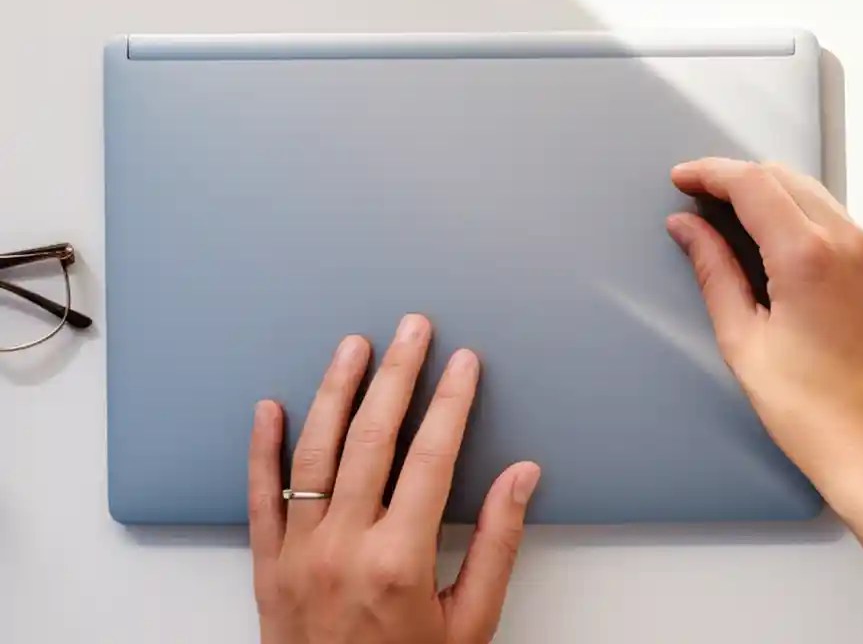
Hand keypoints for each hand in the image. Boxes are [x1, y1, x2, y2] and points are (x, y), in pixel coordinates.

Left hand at [247, 314, 540, 643]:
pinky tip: (271, 407)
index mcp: (400, 560)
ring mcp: (299, 553)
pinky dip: (263, 447)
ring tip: (353, 346)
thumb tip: (522, 478)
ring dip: (336, 391)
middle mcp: (344, 547)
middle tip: (413, 329)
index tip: (464, 363)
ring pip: (315, 452)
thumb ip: (496, 545)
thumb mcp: (470, 623)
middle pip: (373, 438)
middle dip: (398, 374)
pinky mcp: (267, 565)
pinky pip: (260, 495)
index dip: (452, 402)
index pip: (432, 457)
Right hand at [669, 159, 862, 641]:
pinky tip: (768, 238)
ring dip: (766, 192)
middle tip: (695, 197)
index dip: (710, 173)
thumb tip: (688, 229)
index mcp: (810, 256)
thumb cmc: (815, 412)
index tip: (682, 179)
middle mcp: (849, 243)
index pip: (753, 183)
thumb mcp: (744, 340)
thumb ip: (714, 271)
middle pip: (783, 177)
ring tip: (725, 217)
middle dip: (735, 178)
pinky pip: (833, 218)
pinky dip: (796, 213)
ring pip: (811, 192)